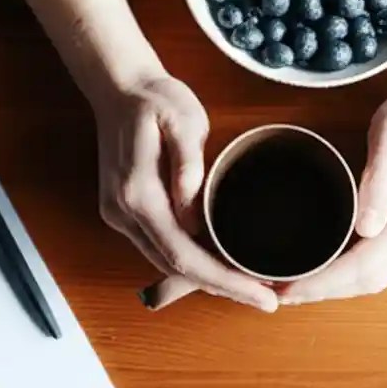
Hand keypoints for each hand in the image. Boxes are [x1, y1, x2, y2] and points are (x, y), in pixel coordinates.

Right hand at [93, 73, 277, 311]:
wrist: (119, 88)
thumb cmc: (156, 100)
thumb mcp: (181, 119)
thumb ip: (188, 161)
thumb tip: (193, 201)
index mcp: (138, 194)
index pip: (184, 256)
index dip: (225, 281)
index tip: (262, 295)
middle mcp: (124, 214)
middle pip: (175, 269)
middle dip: (222, 288)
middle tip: (267, 299)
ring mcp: (120, 216)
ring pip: (166, 264)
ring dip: (207, 280)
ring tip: (251, 288)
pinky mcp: (124, 213)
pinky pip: (160, 248)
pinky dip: (191, 263)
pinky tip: (219, 265)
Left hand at [281, 67, 386, 304]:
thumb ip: (378, 182)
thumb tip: (366, 229)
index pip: (368, 264)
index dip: (326, 282)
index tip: (289, 289)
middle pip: (375, 279)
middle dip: (327, 291)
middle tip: (281, 294)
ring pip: (382, 274)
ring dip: (341, 285)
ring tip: (298, 285)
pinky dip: (356, 269)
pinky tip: (330, 266)